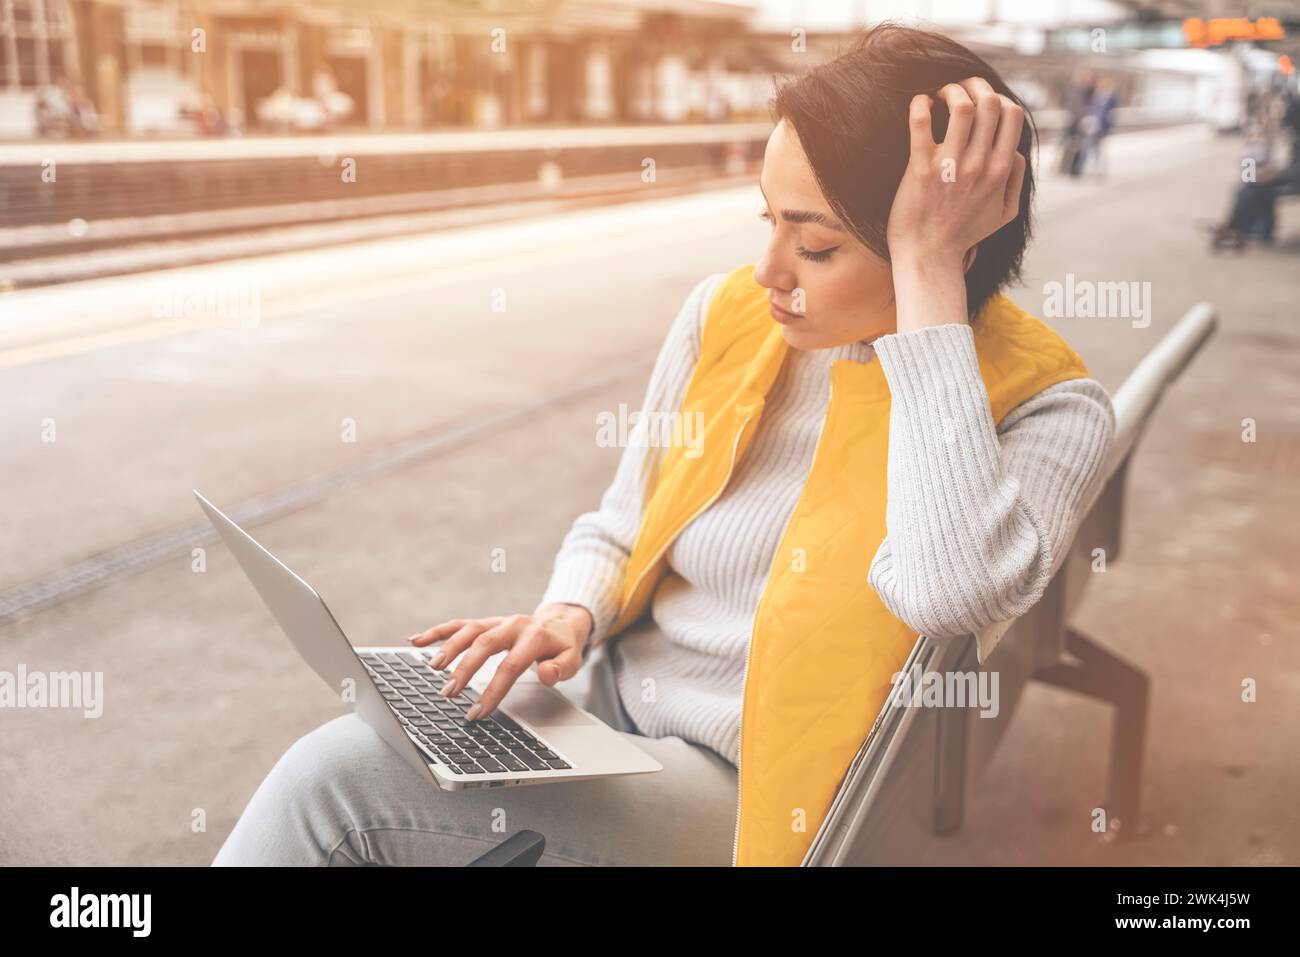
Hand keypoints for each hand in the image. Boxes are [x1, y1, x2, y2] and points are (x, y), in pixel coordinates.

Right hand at [407, 603, 592, 720]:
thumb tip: (546, 674)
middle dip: (465, 669)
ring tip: (432, 668)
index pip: (510, 665)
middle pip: (484, 645)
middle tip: (449, 693)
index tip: (478, 712)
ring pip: (468, 630)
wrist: (560, 621)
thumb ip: (561, 668)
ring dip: (447, 647)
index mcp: (534, 636)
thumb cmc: (563, 646)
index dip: (493, 690)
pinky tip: (416, 641)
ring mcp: (496, 622)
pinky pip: (459, 624)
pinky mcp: (485, 622)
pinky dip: (437, 632)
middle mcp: (512, 625)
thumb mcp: (572, 659)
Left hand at [886, 77, 1026, 267]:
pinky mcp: (921, 170)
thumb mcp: (1004, 214)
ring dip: (952, 91)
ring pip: (961, 108)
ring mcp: (950, 167)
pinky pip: (921, 125)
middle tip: (960, 89)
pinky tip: (921, 104)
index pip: (1012, 114)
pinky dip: (921, 105)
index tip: (983, 103)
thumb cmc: (963, 235)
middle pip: (989, 103)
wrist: (928, 256)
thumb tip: (1016, 152)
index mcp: (999, 170)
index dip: (999, 98)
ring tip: (941, 95)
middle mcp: (978, 165)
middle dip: (976, 85)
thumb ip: (1015, 181)